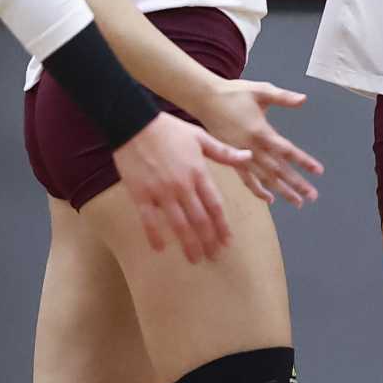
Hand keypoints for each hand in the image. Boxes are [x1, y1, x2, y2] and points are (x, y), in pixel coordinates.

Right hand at [111, 114, 251, 261]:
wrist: (134, 124)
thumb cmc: (169, 129)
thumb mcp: (201, 137)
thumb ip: (224, 152)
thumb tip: (249, 157)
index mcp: (199, 173)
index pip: (214, 206)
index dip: (222, 226)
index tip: (227, 241)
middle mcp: (182, 186)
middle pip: (199, 220)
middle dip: (208, 241)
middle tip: (213, 257)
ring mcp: (161, 192)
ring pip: (178, 224)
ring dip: (188, 244)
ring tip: (195, 259)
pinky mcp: (140, 194)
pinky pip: (148, 220)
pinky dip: (155, 235)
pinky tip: (160, 249)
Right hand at [196, 78, 323, 207]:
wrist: (205, 99)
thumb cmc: (234, 93)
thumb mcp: (261, 90)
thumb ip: (283, 97)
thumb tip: (303, 99)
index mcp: (260, 131)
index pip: (286, 150)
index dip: (303, 161)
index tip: (318, 171)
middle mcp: (251, 148)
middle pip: (278, 170)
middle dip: (296, 184)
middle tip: (313, 196)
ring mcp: (241, 156)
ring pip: (264, 178)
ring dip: (282, 191)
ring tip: (298, 202)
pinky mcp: (231, 159)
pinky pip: (246, 179)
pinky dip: (257, 190)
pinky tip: (270, 199)